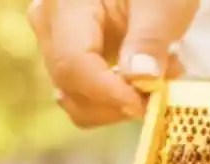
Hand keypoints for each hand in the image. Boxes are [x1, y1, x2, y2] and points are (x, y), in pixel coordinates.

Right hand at [28, 0, 198, 127]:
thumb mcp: (161, 3)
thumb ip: (150, 37)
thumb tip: (140, 78)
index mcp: (65, 5)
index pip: (73, 64)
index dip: (109, 94)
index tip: (145, 106)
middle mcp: (48, 26)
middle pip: (71, 86)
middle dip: (118, 102)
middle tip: (161, 90)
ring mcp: (55, 43)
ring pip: (75, 98)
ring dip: (119, 104)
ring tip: (157, 79)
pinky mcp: (68, 56)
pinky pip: (84, 93)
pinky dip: (116, 97)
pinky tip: (145, 76)